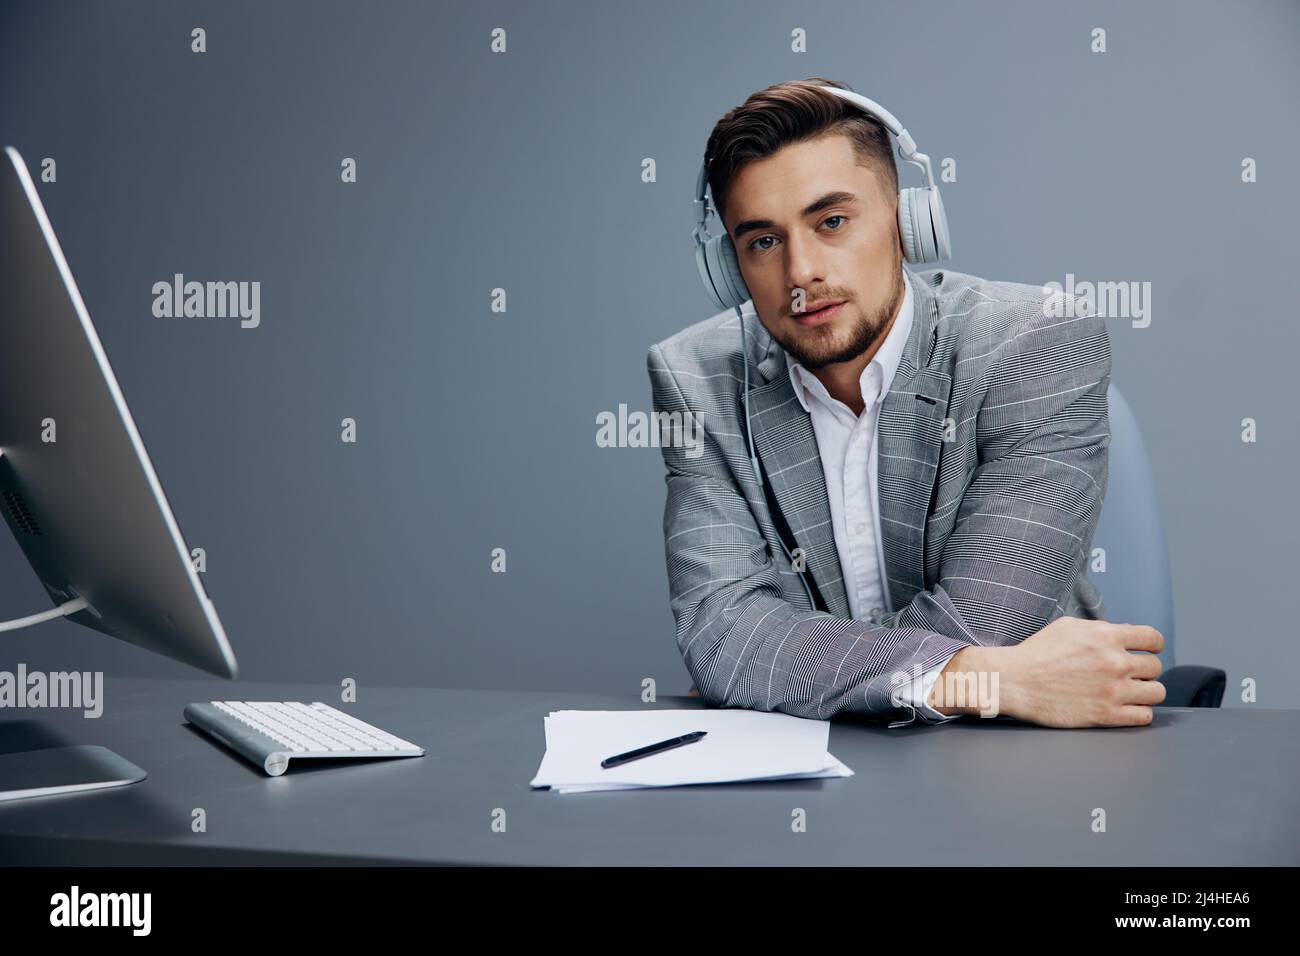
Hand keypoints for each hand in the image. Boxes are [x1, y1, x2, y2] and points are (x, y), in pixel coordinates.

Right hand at [928, 617, 1165, 726]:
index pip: (1153, 639)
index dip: (1153, 645)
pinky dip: (1139, 712)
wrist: (1015, 681)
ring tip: (1132, 692)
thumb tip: (1121, 635)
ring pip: (1156, 693)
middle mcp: (1115, 663)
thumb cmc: (1037, 653)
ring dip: (1146, 692)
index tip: (1148, 650)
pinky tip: (1126, 708)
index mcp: (1107, 637)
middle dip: (1145, 669)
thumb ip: (1100, 629)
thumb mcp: (1069, 626)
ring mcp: (1113, 691)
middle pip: (1155, 667)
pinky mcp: (1106, 715)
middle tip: (1131, 673)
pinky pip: (1143, 716)